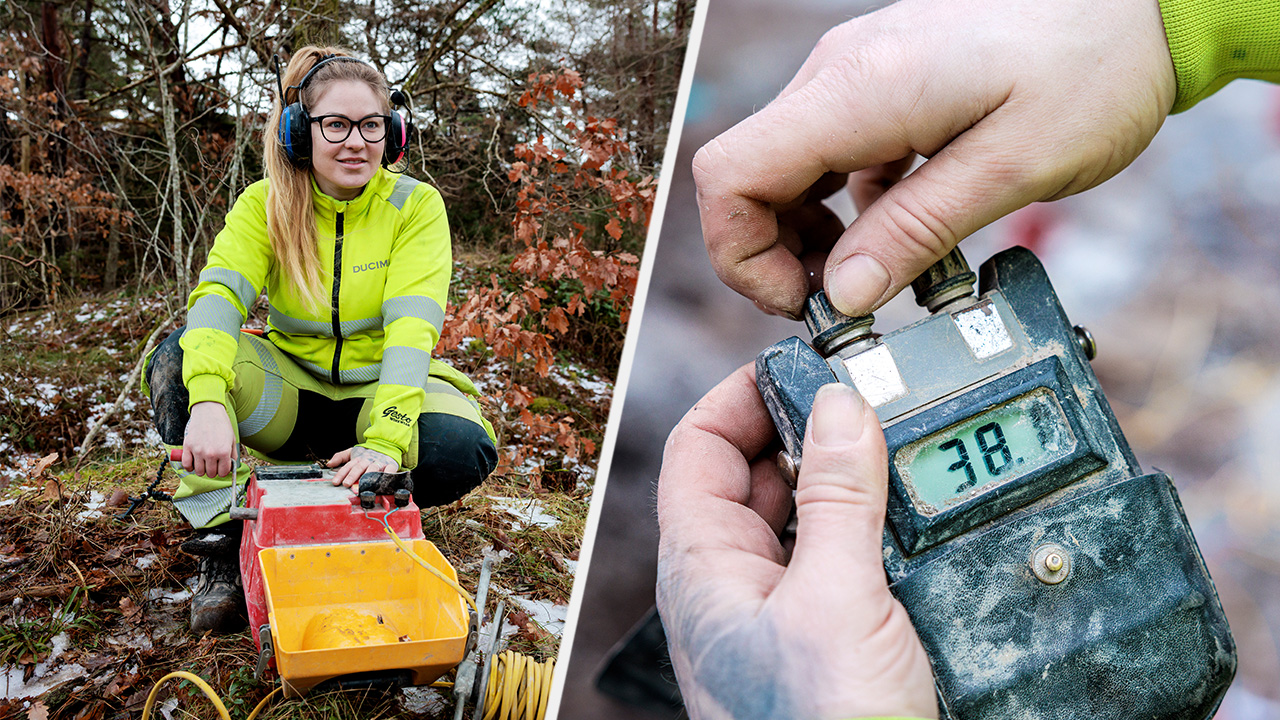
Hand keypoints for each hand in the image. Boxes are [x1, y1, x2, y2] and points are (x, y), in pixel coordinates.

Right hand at [183, 401, 235, 476]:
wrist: (208, 411)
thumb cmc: (221, 424)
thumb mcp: (232, 439)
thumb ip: (233, 455)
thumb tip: (231, 467)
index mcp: (224, 452)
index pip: (224, 472)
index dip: (224, 471)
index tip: (222, 468)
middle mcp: (211, 453)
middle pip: (211, 473)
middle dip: (213, 471)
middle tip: (213, 465)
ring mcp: (198, 451)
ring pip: (199, 472)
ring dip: (202, 470)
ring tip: (204, 464)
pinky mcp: (187, 447)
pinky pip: (186, 464)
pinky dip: (189, 467)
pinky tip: (193, 464)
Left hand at [328, 446, 399, 490]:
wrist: (386, 443)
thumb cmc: (368, 452)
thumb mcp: (352, 452)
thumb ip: (340, 457)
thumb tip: (329, 464)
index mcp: (358, 458)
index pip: (348, 466)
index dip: (341, 474)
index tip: (335, 482)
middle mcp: (368, 461)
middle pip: (359, 468)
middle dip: (352, 476)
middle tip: (346, 484)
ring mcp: (379, 462)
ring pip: (373, 469)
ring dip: (367, 476)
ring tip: (363, 485)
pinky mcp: (390, 464)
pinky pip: (390, 469)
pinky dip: (388, 474)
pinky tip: (384, 479)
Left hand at [656, 365, 936, 719]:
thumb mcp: (835, 602)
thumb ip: (836, 501)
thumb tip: (838, 404)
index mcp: (703, 566)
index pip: (699, 447)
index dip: (742, 393)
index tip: (804, 361)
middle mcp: (732, 585)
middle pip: (755, 473)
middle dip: (807, 430)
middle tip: (872, 399)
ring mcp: (778, 614)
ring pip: (802, 516)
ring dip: (845, 479)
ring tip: (898, 449)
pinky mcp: (824, 641)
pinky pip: (837, 561)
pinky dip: (870, 528)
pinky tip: (913, 520)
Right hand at [695, 0, 1175, 318]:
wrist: (1138, 1)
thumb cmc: (1092, 68)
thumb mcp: (1012, 169)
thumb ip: (916, 232)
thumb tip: (842, 296)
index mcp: (859, 91)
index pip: (730, 173)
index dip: (740, 253)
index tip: (799, 301)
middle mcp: (839, 74)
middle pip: (747, 175)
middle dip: (776, 254)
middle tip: (843, 304)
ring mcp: (855, 74)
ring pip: (783, 168)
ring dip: (811, 233)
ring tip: (878, 273)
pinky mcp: (879, 83)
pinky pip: (829, 153)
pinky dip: (846, 206)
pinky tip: (905, 230)